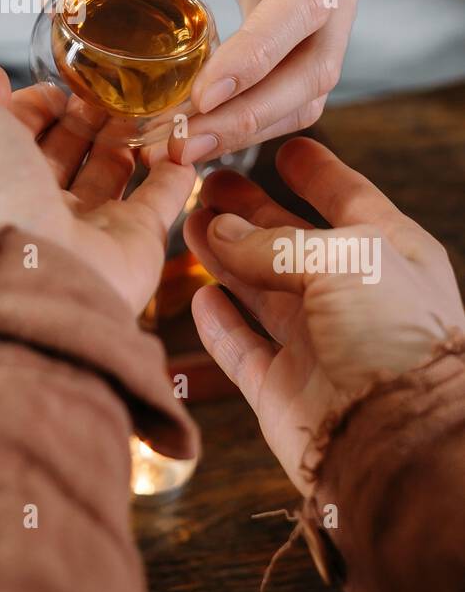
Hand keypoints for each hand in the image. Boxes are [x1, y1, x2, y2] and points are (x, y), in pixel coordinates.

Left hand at [0, 62, 196, 313]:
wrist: (23, 267)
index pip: (12, 132)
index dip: (32, 105)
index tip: (57, 84)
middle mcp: (28, 206)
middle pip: (63, 154)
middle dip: (83, 119)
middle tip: (106, 93)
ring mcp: (81, 229)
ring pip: (108, 175)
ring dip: (125, 139)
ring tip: (141, 109)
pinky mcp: (132, 246)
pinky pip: (159, 201)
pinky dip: (172, 170)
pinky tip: (178, 141)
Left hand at [74, 0, 370, 163]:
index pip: (303, 0)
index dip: (257, 54)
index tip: (204, 95)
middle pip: (315, 65)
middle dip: (249, 115)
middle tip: (182, 146)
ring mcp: (342, 5)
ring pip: (312, 89)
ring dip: (252, 128)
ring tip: (184, 151)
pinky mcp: (321, 31)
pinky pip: (298, 89)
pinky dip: (256, 118)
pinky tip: (205, 133)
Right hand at [185, 137, 464, 491]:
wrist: (401, 443)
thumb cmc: (396, 337)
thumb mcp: (342, 259)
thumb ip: (273, 241)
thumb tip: (220, 228)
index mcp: (389, 254)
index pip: (349, 199)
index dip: (317, 173)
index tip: (286, 148)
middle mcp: (354, 297)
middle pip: (291, 243)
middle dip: (251, 212)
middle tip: (211, 185)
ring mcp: (318, 345)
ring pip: (261, 291)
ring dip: (225, 258)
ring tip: (190, 225)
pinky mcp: (284, 390)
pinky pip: (243, 348)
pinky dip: (220, 322)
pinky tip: (201, 295)